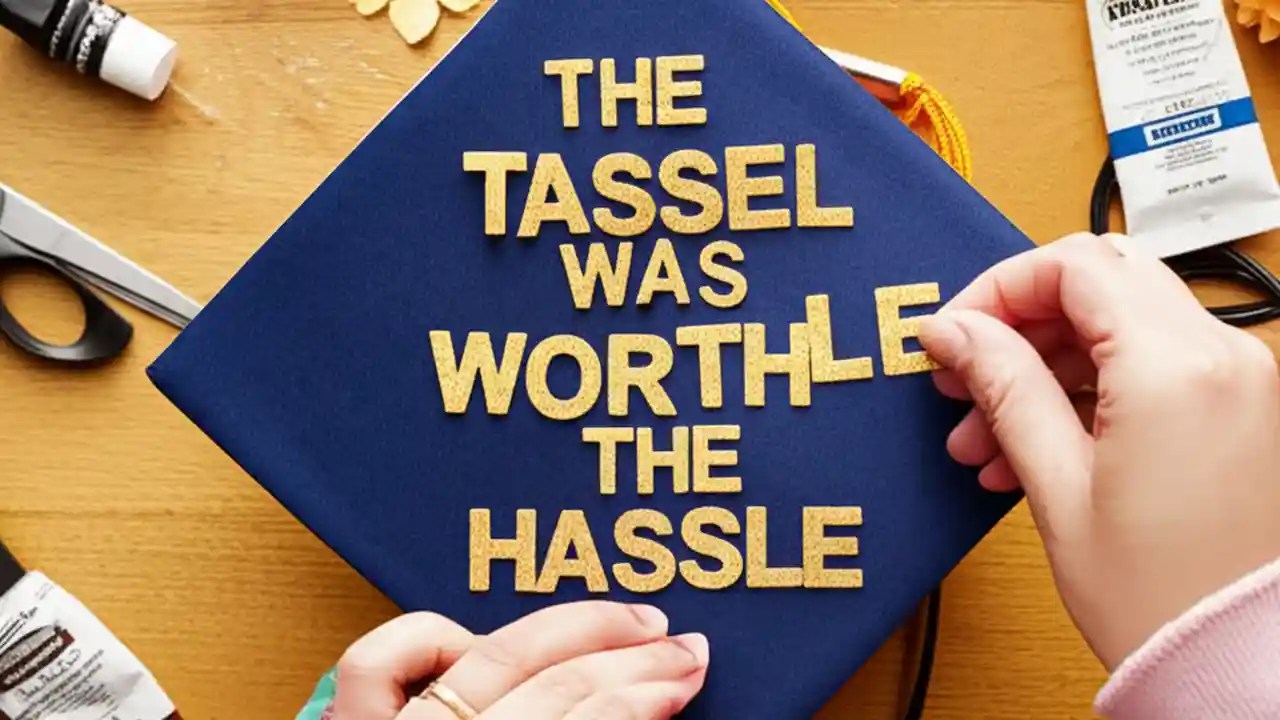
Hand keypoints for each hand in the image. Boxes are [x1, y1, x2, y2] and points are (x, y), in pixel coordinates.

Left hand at [330, 602, 708, 719]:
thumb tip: (639, 716)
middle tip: (682, 647)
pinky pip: (378, 659)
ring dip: (570, 627)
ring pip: (489, 653)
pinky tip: (475, 641)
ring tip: (628, 621)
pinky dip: (430, 636)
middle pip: (552, 684)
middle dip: (628, 658)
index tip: (686, 677)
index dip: (643, 695)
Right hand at [919, 233, 1279, 669]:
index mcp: (1176, 368)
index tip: (953, 332)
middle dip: (1022, 321)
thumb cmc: (1161, 598)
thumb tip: (955, 331)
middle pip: (1101, 284)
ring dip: (1048, 363)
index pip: (1074, 267)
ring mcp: (1243, 381)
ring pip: (1123, 325)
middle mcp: (1225, 357)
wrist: (1238, 663)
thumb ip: (1003, 385)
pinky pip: (1154, 366)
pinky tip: (1036, 445)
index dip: (997, 288)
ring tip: (988, 435)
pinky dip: (1092, 388)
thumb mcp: (1056, 485)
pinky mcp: (1243, 408)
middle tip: (967, 372)